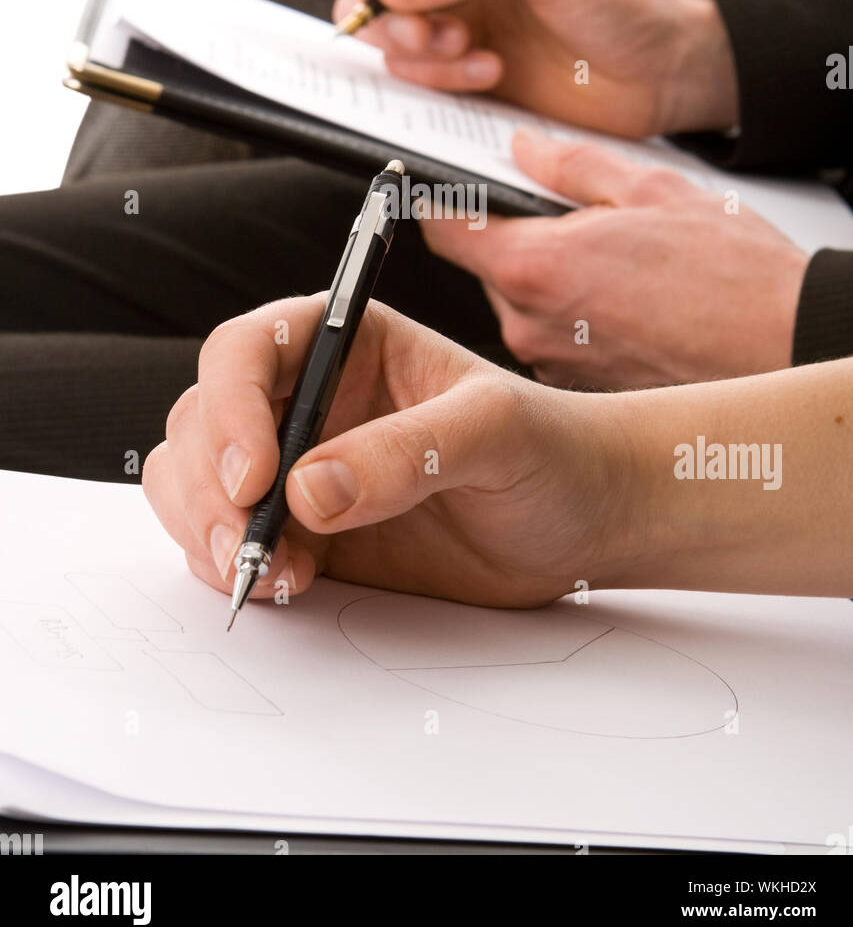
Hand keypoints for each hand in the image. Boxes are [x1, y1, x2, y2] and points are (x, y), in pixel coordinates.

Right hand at [142, 296, 639, 607]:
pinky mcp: (305, 530)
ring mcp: (300, 466)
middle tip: (247, 544)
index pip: (249, 350)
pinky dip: (231, 565)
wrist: (583, 523)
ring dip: (207, 530)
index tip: (255, 476)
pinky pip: (228, 539)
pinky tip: (285, 584)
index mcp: (348, 342)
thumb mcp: (497, 432)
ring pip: (195, 480)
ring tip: (271, 574)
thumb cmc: (553, 451)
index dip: (231, 408)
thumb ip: (410, 452)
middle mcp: (310, 397)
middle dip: (209, 486)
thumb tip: (309, 491)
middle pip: (204, 420)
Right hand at [330, 0, 738, 138]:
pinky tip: (490, 71)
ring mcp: (448, 15)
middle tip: (427, 35)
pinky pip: (411, 75)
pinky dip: (440, 79)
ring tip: (471, 51)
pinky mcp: (456, 67)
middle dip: (381, 13)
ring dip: (414, 51)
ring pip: (379, 33)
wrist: (661, 69)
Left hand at [421, 128, 808, 388]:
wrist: (789, 348)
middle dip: (518, 240)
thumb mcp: (651, 190)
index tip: (445, 186)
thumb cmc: (734, 277)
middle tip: (572, 222)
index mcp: (534, 267)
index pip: (443, 229)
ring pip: (523, 306)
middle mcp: (532, 326)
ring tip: (617, 268)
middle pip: (488, 268)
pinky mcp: (579, 391)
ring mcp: (554, 366)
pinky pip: (556, 341)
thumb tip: (525, 147)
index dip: (440, 200)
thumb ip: (571, 164)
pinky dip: (577, 320)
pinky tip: (627, 306)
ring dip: (552, 282)